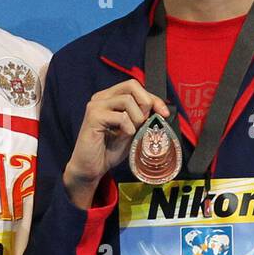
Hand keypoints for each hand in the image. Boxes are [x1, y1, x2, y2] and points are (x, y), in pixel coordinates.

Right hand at [62, 79, 169, 209]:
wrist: (90, 168)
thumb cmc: (108, 150)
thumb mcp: (131, 131)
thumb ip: (141, 118)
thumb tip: (160, 110)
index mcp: (109, 98)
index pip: (135, 87)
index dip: (153, 98)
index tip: (163, 113)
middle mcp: (101, 98)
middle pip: (132, 86)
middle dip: (145, 104)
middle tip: (144, 123)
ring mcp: (96, 106)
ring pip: (128, 100)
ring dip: (136, 119)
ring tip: (129, 133)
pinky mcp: (93, 117)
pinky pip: (121, 117)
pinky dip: (128, 129)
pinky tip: (121, 137)